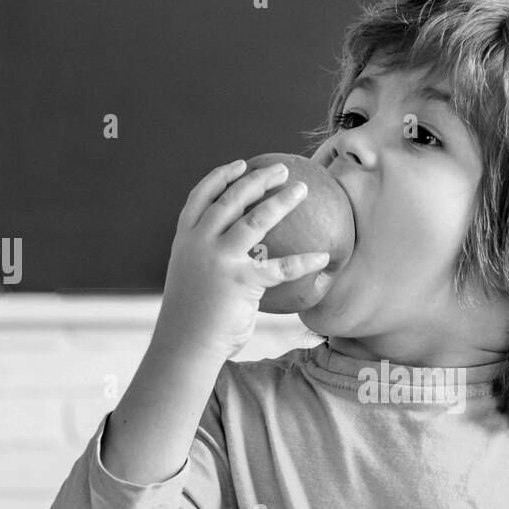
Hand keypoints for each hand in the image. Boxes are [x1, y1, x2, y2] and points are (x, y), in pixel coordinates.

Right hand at [154, 159, 333, 359]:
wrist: (185, 344)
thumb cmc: (193, 316)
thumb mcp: (192, 277)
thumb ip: (208, 258)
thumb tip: (238, 252)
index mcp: (186, 238)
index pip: (201, 196)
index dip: (221, 176)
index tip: (240, 164)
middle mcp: (200, 242)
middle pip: (231, 199)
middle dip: (258, 179)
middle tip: (281, 169)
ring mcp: (220, 259)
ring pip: (255, 219)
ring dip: (281, 200)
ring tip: (302, 189)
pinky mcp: (242, 281)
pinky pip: (280, 267)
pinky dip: (304, 261)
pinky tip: (324, 257)